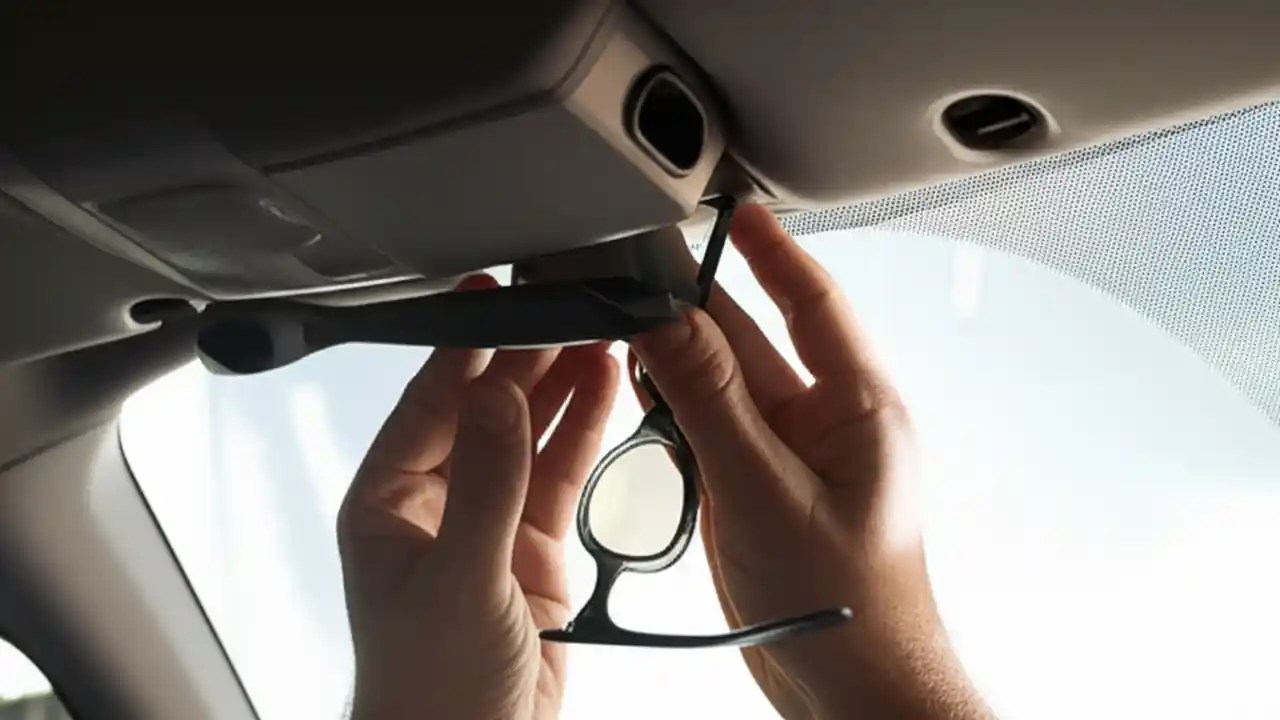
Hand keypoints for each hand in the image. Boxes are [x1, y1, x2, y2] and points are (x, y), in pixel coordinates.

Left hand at [338, 296, 617, 719]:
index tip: (493, 295)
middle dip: (523, 360)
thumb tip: (498, 395)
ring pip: (527, 437)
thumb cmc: (431, 689)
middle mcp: (435, 503)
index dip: (462, 347)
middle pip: (482, 410)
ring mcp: (488, 523)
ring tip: (598, 336)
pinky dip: (582, 434)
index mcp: (388, 503)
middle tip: (566, 307)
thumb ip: (485, 484)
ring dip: (560, 389)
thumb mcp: (458, 580)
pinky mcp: (533, 549)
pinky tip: (603, 392)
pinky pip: (557, 475)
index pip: (426, 404)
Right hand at [631, 205, 988, 718]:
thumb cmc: (847, 603)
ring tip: (627, 329)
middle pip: (754, 342)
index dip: (772, 250)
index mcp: (859, 408)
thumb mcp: (765, 490)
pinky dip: (679, 415)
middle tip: (638, 270)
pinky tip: (646, 401)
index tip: (736, 208)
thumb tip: (666, 322)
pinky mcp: (763, 492)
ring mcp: (792, 460)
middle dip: (699, 307)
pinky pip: (715, 433)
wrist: (853, 689)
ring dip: (681, 362)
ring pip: (726, 388)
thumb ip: (712, 401)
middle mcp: (828, 424)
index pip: (812, 302)